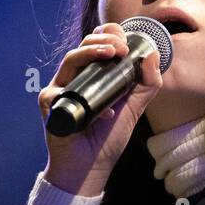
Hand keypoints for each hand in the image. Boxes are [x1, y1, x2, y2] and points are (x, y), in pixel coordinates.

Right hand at [39, 22, 163, 196]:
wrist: (90, 168)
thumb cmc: (107, 137)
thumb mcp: (134, 107)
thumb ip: (147, 84)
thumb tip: (153, 55)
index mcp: (92, 76)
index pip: (96, 45)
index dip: (109, 36)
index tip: (126, 41)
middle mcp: (74, 80)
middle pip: (81, 48)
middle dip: (101, 40)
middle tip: (121, 47)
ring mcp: (60, 91)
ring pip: (69, 61)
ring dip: (89, 53)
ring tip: (111, 54)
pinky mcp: (51, 107)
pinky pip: (62, 94)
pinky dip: (84, 100)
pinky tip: (106, 112)